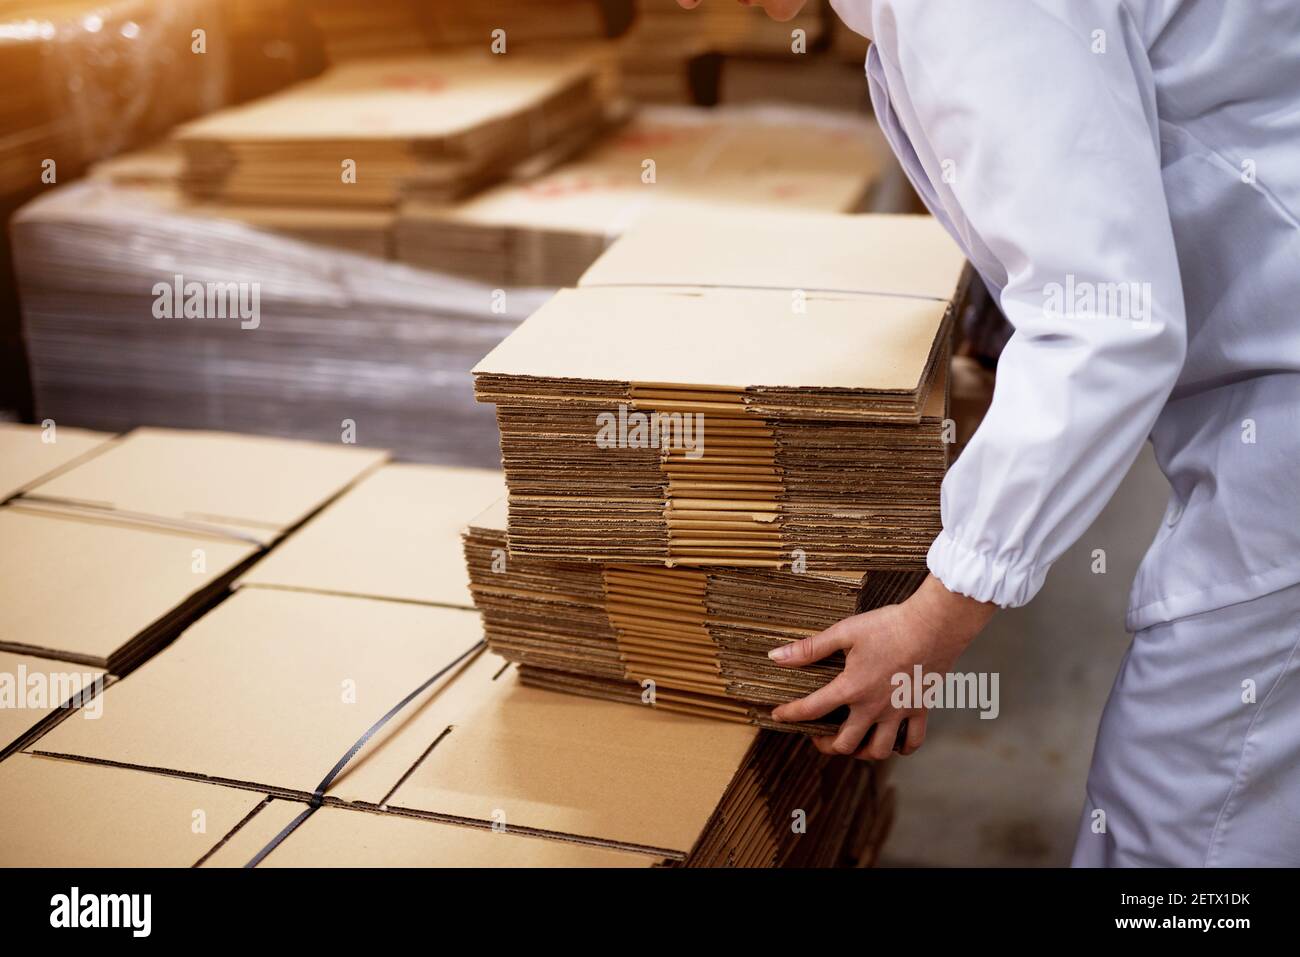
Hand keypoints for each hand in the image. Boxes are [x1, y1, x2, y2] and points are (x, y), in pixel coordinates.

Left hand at [768, 574, 995, 758]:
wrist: (934, 625)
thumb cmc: (889, 625)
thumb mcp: (845, 632)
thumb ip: (810, 648)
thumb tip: (776, 656)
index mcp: (852, 688)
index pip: (812, 709)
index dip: (790, 714)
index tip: (778, 715)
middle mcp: (874, 708)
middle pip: (845, 744)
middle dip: (827, 745)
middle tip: (819, 737)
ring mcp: (898, 712)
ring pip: (879, 751)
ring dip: (862, 752)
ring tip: (854, 742)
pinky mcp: (920, 709)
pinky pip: (912, 742)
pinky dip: (901, 748)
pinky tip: (892, 741)